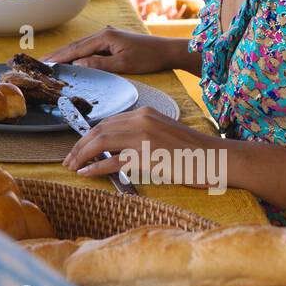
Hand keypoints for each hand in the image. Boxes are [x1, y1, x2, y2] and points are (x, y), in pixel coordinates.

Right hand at [42, 26, 182, 73]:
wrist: (166, 51)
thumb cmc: (148, 58)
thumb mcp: (124, 64)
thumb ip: (100, 64)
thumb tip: (78, 64)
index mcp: (105, 37)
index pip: (76, 48)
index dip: (59, 56)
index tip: (44, 63)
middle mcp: (103, 33)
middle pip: (75, 45)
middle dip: (57, 54)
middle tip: (40, 63)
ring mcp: (107, 36)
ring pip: (80, 46)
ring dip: (65, 54)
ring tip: (50, 62)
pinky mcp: (111, 41)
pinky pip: (88, 47)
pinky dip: (76, 53)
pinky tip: (70, 59)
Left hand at [62, 106, 232, 188]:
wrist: (218, 157)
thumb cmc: (193, 151)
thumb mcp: (163, 134)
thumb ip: (140, 136)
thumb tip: (116, 151)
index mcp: (145, 113)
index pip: (107, 122)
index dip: (88, 136)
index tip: (78, 148)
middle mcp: (142, 120)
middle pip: (99, 130)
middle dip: (79, 145)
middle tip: (68, 159)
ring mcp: (144, 136)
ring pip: (102, 142)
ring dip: (82, 155)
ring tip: (72, 166)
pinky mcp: (148, 155)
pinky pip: (114, 161)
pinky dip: (97, 167)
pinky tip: (86, 172)